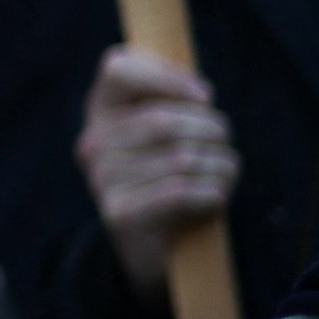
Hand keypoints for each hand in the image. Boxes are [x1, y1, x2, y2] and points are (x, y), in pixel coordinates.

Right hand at [76, 48, 235, 295]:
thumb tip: (202, 96)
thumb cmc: (168, 178)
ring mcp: (102, 180)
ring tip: (225, 172)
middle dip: (212, 129)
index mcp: (100, 113)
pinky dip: (214, 192)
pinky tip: (216, 197)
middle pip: (165, 120)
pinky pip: (183, 192)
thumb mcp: (164, 135)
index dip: (168, 77)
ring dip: (221, 165)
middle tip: (225, 142)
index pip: (118, 70)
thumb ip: (173, 103)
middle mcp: (92, 145)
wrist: (150, 248)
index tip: (205, 97)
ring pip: (183, 158)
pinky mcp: (120, 214)